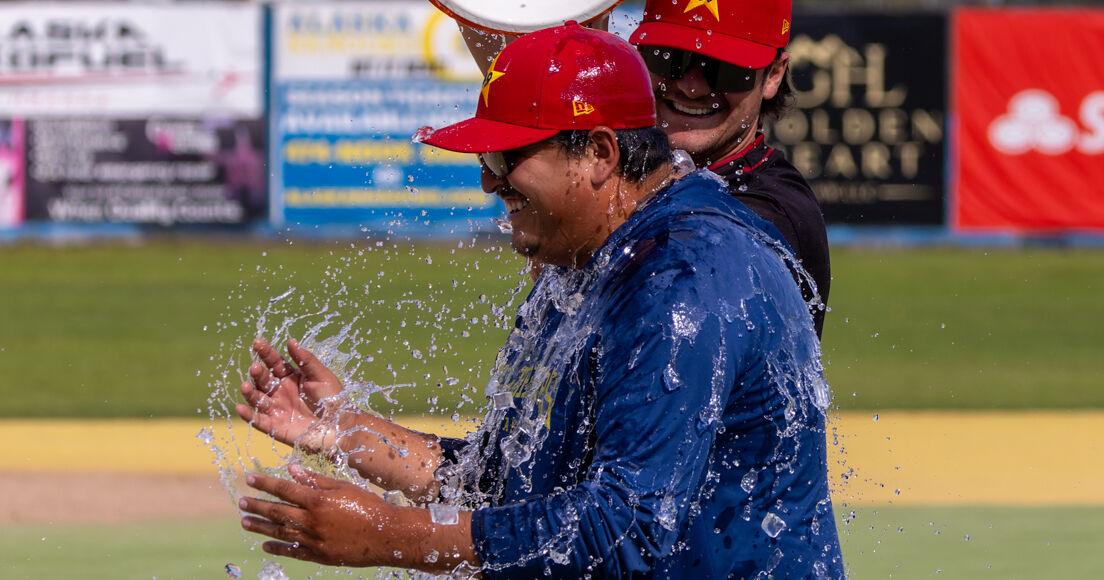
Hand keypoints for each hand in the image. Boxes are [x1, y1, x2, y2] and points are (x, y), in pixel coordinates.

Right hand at [235, 337, 343, 452]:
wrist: (341, 427)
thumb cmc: (333, 399)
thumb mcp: (321, 376)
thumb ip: (306, 360)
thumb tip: (290, 341)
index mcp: (291, 377)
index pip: (274, 362)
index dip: (265, 352)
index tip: (257, 342)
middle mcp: (281, 392)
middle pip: (263, 380)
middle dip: (258, 373)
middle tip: (256, 367)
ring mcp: (277, 409)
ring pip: (257, 399)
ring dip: (249, 392)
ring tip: (246, 386)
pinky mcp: (275, 427)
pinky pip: (258, 421)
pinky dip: (248, 415)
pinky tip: (240, 408)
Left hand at [240, 465, 395, 566]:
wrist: (386, 535)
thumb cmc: (368, 506)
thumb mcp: (343, 487)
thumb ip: (316, 480)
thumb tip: (292, 470)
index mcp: (318, 499)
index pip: (284, 489)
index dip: (265, 483)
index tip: (250, 479)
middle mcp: (312, 520)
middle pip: (277, 511)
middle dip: (257, 505)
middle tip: (242, 502)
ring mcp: (313, 539)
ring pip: (280, 532)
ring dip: (261, 526)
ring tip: (245, 522)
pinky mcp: (318, 555)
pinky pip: (292, 551)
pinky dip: (277, 548)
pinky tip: (265, 545)